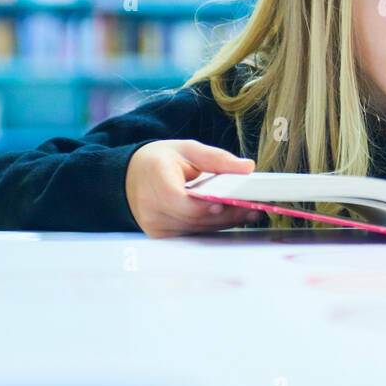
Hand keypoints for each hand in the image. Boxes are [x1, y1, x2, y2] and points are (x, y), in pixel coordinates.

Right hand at [125, 139, 262, 237]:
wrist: (132, 176)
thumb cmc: (161, 161)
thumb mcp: (188, 149)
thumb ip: (217, 159)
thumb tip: (247, 167)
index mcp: (155, 180)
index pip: (177, 200)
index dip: (200, 206)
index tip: (224, 204)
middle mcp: (150, 207)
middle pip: (192, 218)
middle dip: (225, 215)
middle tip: (253, 209)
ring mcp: (154, 225)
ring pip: (195, 229)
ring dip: (223, 223)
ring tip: (249, 213)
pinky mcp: (161, 236)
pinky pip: (191, 234)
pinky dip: (212, 226)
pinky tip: (231, 219)